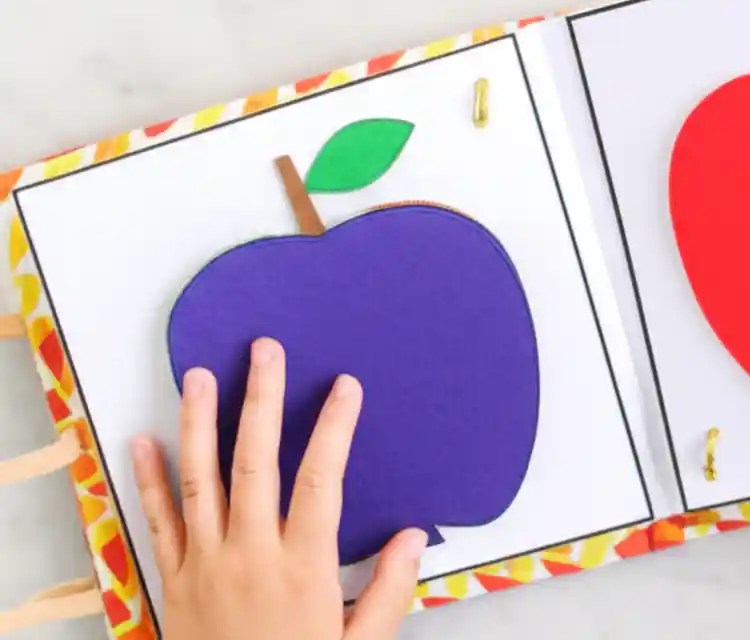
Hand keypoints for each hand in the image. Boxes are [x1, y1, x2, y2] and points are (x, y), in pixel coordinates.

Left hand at [130, 338, 425, 639]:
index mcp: (303, 567)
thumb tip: (415, 535)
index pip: (320, 480)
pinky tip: (143, 441)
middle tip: (265, 351)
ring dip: (199, 423)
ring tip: (198, 375)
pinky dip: (148, 480)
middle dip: (262, 400)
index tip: (345, 387)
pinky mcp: (174, 581)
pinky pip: (158, 522)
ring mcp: (206, 565)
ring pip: (200, 480)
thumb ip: (389, 590)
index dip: (333, 428)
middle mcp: (250, 555)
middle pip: (256, 462)